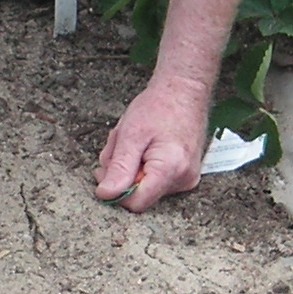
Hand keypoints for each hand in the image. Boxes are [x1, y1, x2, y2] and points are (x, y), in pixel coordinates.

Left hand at [95, 76, 210, 212]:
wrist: (184, 90)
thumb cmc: (159, 106)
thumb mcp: (130, 134)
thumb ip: (118, 168)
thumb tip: (106, 195)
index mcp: (170, 169)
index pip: (135, 203)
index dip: (115, 191)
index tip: (105, 170)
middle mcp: (183, 179)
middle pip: (139, 195)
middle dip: (122, 174)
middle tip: (120, 147)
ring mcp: (187, 179)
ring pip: (144, 187)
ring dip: (131, 168)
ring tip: (135, 143)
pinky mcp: (185, 175)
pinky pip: (154, 181)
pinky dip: (142, 166)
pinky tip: (145, 147)